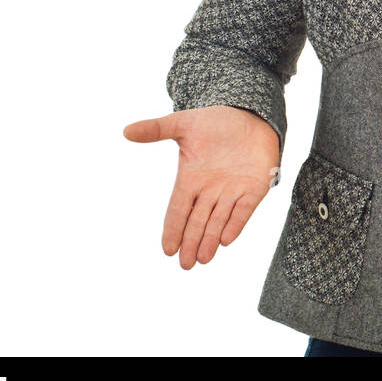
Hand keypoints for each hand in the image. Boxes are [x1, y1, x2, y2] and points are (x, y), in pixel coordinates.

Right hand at [123, 106, 281, 267]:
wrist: (250, 116)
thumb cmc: (215, 122)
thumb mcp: (184, 124)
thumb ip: (157, 129)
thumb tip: (126, 131)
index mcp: (191, 179)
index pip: (178, 209)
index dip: (173, 228)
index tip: (166, 249)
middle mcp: (210, 190)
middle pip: (198, 221)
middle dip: (191, 242)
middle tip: (185, 264)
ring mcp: (232, 191)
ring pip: (219, 220)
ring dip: (211, 239)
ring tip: (203, 258)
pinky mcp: (255, 188)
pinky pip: (244, 210)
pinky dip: (236, 223)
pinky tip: (227, 239)